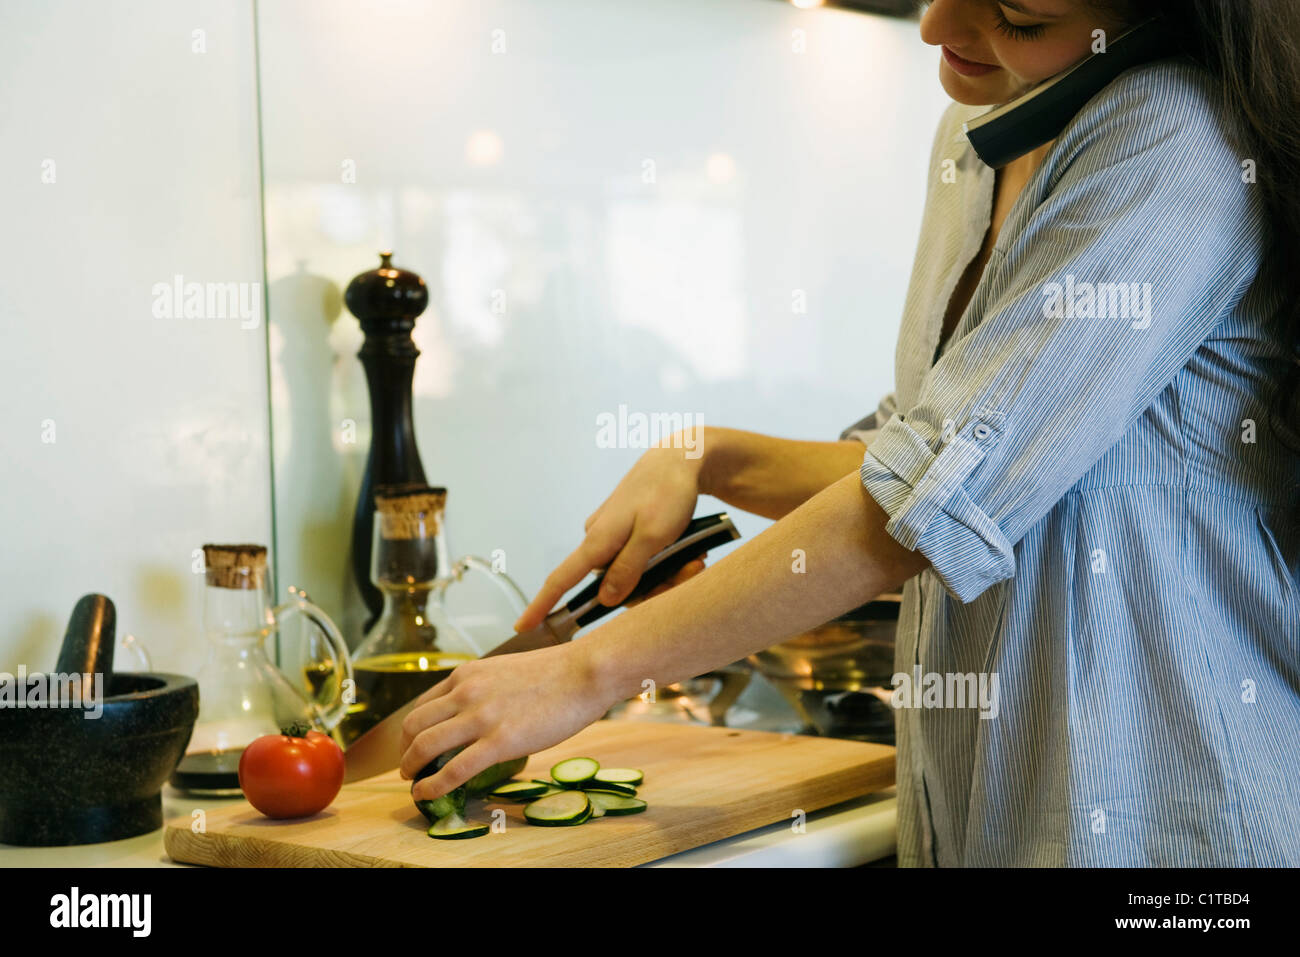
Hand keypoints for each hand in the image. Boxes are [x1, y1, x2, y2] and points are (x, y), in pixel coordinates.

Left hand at [399, 640, 615, 801]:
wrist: (586, 672)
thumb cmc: (557, 673)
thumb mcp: (506, 670)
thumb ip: (484, 689)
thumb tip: (477, 713)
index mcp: (467, 674)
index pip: (423, 704)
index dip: (412, 730)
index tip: (414, 745)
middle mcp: (465, 692)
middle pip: (413, 725)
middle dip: (405, 751)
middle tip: (410, 768)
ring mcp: (480, 717)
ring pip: (424, 747)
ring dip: (412, 769)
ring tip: (415, 783)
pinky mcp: (499, 742)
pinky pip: (453, 770)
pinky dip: (432, 786)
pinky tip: (427, 794)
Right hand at [513, 432, 705, 631]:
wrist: (680, 458)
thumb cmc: (667, 493)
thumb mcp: (653, 536)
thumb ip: (627, 569)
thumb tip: (605, 600)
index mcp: (598, 541)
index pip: (561, 579)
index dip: (541, 605)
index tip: (522, 626)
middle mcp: (599, 540)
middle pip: (615, 587)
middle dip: (654, 587)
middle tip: (690, 570)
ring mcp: (612, 536)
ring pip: (634, 575)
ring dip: (667, 574)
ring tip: (695, 559)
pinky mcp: (626, 532)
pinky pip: (641, 561)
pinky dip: (666, 562)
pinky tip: (689, 552)